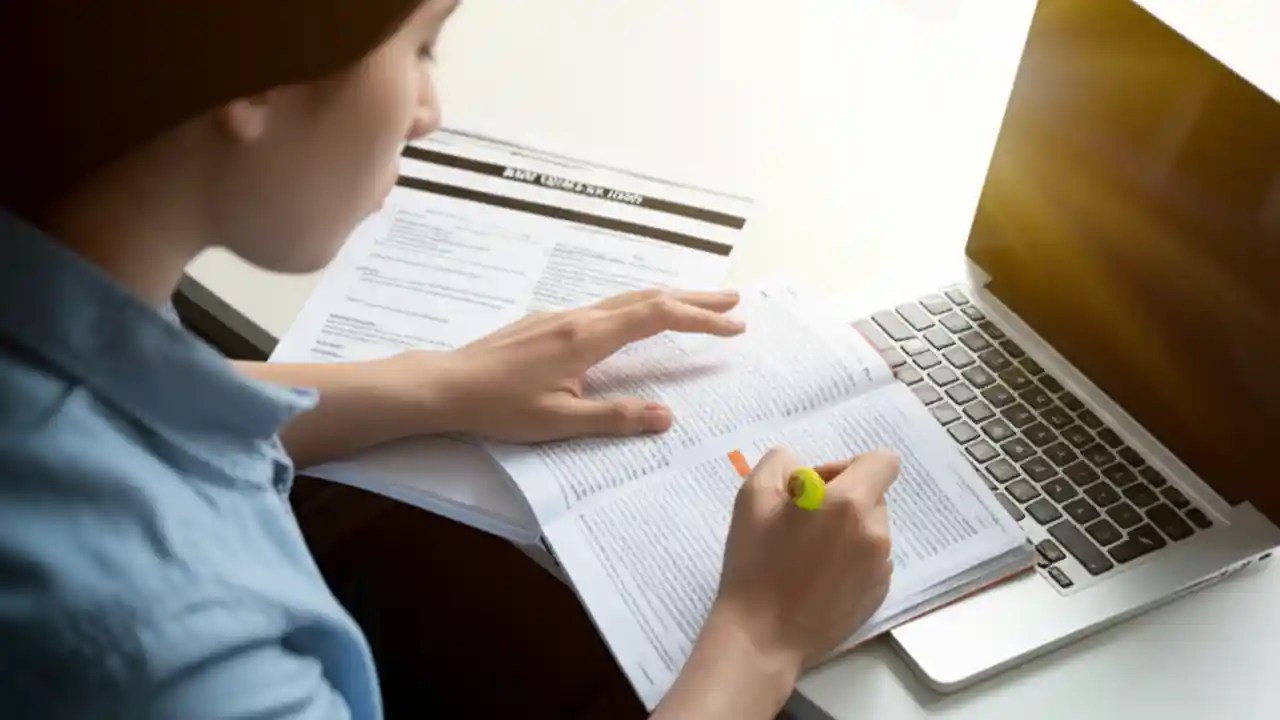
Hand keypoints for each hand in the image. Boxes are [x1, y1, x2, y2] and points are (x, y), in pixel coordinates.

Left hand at [422, 289, 743, 441]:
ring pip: (626, 299)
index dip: (700, 318)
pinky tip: (640, 320)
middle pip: (648, 297)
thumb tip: (667, 416)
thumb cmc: (499, 407)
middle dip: (695, 298)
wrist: (445, 385)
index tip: (733, 326)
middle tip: (735, 301)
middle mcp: (579, 317)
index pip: (657, 316)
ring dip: (668, 300)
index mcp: (588, 337)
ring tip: (698, 305)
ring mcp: (562, 315)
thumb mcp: (560, 422)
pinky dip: (640, 307)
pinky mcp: (548, 322)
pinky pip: (607, 307)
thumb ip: (616, 417)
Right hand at [714, 447, 898, 670]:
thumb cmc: (754, 563)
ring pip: (869, 529)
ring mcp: (881, 566)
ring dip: (844, 531)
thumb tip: (804, 471)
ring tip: (806, 556)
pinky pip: (869, 560)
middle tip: (800, 523)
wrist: (762, 636)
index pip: (883, 461)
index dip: (849, 465)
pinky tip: (816, 580)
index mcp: (850, 503)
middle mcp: (875, 532)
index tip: (819, 487)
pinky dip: (848, 561)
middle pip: (871, 496)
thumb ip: (782, 463)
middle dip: (841, 499)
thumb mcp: (753, 496)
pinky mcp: (879, 594)